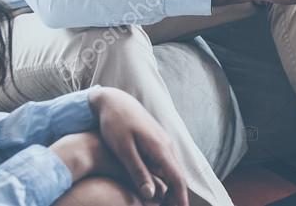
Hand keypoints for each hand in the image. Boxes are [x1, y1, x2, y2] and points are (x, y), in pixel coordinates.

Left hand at [89, 88, 188, 204]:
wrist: (114, 100)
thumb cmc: (115, 124)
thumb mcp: (123, 150)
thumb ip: (138, 172)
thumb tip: (151, 196)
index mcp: (160, 148)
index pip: (177, 179)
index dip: (181, 198)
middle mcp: (166, 145)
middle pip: (178, 176)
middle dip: (178, 196)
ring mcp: (162, 142)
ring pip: (172, 170)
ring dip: (172, 188)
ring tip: (168, 204)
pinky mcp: (156, 141)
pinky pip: (165, 163)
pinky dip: (165, 178)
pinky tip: (159, 187)